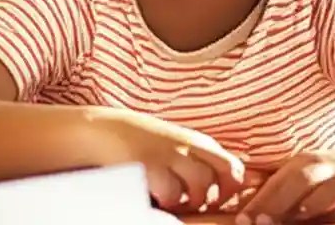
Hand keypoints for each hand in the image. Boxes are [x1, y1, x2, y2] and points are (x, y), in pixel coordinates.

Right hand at [93, 109, 248, 212]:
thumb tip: (222, 185)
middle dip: (218, 195)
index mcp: (196, 141)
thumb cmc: (139, 142)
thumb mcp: (173, 144)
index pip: (233, 166)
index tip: (215, 200)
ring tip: (172, 199)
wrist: (101, 129)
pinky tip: (154, 195)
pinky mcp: (150, 165)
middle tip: (199, 204)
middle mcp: (188, 145)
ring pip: (201, 184)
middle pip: (226, 172)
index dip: (230, 189)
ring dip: (190, 199)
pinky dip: (167, 199)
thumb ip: (196, 159)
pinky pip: (171, 191)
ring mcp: (169, 153)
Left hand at [236, 143, 334, 222]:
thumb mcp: (308, 174)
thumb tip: (247, 211)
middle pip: (301, 181)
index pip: (278, 181)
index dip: (260, 200)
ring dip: (315, 203)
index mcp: (306, 162)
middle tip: (260, 222)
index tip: (243, 219)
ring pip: (334, 189)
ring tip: (297, 217)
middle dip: (280, 202)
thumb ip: (282, 191)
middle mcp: (328, 167)